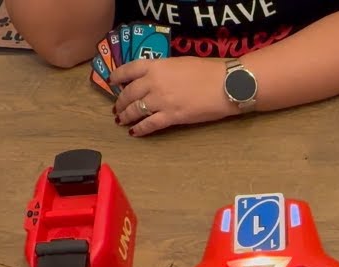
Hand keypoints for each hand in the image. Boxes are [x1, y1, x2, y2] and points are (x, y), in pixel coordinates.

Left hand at [111, 57, 234, 136]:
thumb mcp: (180, 63)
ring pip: (135, 110)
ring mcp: (160, 101)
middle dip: (120, 102)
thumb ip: (165, 70)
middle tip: (117, 108)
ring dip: (126, 116)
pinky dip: (139, 129)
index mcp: (156, 66)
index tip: (112, 82)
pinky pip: (149, 124)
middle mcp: (153, 82)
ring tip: (121, 120)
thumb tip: (158, 79)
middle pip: (129, 93)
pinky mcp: (171, 117)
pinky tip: (134, 132)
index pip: (128, 69)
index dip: (117, 76)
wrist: (226, 84)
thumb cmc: (209, 70)